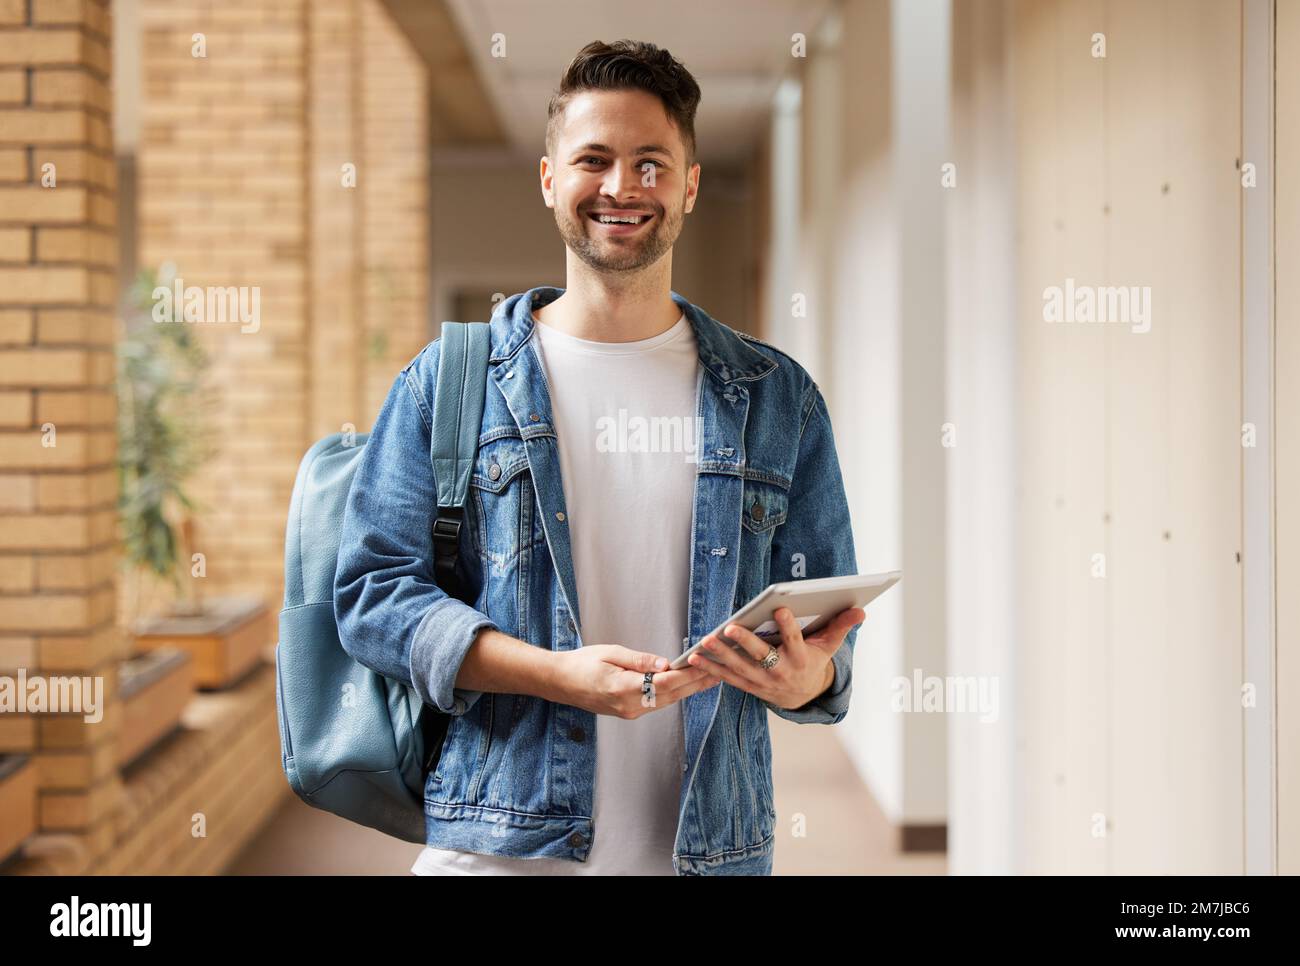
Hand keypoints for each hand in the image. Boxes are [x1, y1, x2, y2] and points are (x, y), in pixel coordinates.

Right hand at [554, 644, 719, 718]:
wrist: (560, 683)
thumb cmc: (582, 663)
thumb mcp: (611, 654)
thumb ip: (640, 661)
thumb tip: (666, 663)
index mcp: (624, 689)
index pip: (665, 683)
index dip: (688, 674)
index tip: (707, 664)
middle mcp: (630, 706)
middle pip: (671, 695)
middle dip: (697, 682)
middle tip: (720, 670)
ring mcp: (630, 712)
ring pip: (667, 701)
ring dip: (689, 689)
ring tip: (710, 676)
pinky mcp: (629, 712)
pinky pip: (658, 703)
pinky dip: (674, 693)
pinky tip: (686, 684)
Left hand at [687, 606, 865, 710]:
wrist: (802, 696)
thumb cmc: (813, 662)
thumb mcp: (828, 646)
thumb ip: (841, 627)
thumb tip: (861, 610)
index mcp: (800, 659)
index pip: (794, 641)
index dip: (788, 626)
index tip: (781, 608)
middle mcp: (780, 672)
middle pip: (762, 656)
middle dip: (745, 642)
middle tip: (731, 627)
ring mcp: (762, 682)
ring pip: (739, 668)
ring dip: (721, 655)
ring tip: (706, 640)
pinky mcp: (747, 686)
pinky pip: (727, 677)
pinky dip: (710, 668)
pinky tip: (695, 656)